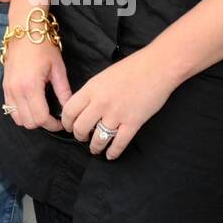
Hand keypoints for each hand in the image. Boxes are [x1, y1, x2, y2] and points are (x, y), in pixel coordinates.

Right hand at [2, 35, 69, 131]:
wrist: (24, 31)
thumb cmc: (43, 46)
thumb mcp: (58, 69)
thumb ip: (64, 92)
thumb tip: (69, 109)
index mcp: (31, 86)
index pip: (41, 118)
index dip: (53, 125)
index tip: (62, 122)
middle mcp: (16, 90)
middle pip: (29, 122)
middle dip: (43, 124)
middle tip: (54, 117)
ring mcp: (8, 89)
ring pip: (17, 119)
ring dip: (31, 119)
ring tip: (42, 111)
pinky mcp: (4, 87)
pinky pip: (10, 109)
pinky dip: (21, 113)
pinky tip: (31, 105)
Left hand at [61, 47, 177, 159]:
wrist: (156, 68)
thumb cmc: (131, 68)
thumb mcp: (103, 76)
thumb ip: (92, 92)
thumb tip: (84, 107)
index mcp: (91, 89)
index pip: (69, 110)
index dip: (67, 122)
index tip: (68, 126)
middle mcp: (101, 103)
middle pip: (80, 127)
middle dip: (79, 136)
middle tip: (82, 138)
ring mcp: (117, 114)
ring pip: (98, 139)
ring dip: (94, 147)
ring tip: (95, 148)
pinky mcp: (133, 123)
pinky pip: (119, 144)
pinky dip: (113, 152)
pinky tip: (110, 155)